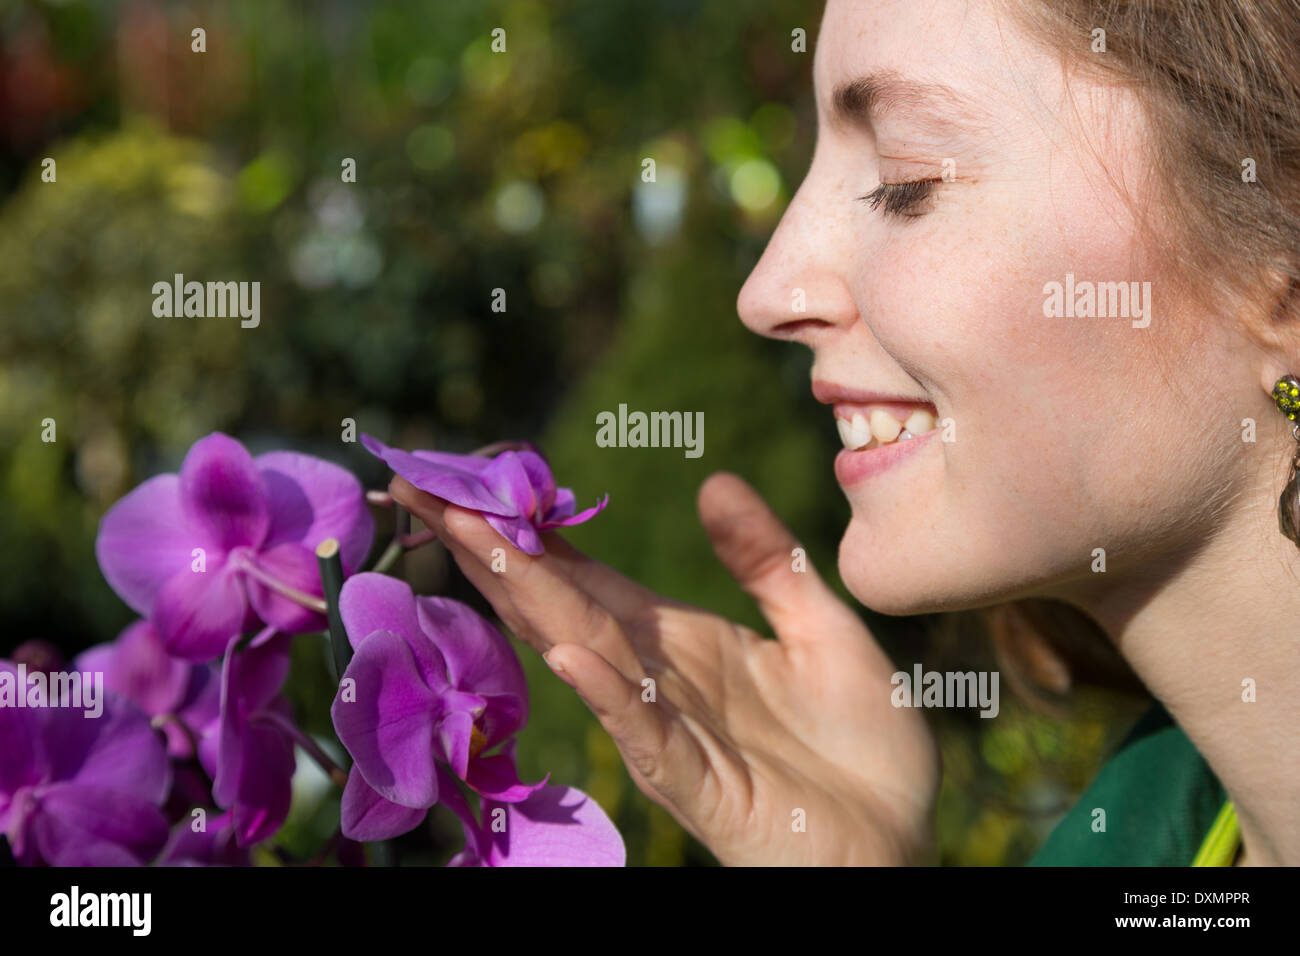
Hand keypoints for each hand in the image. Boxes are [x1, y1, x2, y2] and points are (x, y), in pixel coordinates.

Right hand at [390, 471, 940, 865]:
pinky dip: (608, 692)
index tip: (465, 476)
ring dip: (527, 598)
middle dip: (490, 547)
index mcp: (676, 640)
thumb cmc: (859, 745)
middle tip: (418, 488)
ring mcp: (669, 729)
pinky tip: (570, 652)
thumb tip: (712, 480)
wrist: (898, 841)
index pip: (582, 572)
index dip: (525, 526)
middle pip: (558, 601)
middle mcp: (655, 678)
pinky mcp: (701, 783)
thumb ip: (766, 559)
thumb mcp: (820, 626)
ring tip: (468, 538)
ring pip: (584, 654)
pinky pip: (646, 732)